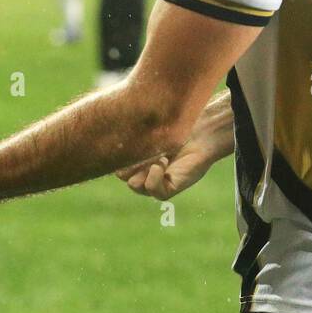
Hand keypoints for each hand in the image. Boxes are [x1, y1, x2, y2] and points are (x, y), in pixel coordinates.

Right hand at [115, 108, 230, 200]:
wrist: (206, 127)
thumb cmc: (180, 121)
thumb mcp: (150, 124)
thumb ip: (131, 129)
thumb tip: (105, 123)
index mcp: (137, 156)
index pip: (115, 162)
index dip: (116, 154)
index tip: (126, 140)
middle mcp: (145, 170)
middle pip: (121, 174)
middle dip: (129, 162)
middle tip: (145, 148)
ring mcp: (157, 181)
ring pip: (134, 185)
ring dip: (142, 169)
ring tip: (159, 155)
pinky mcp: (171, 188)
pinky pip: (153, 191)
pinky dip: (153, 178)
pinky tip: (162, 163)